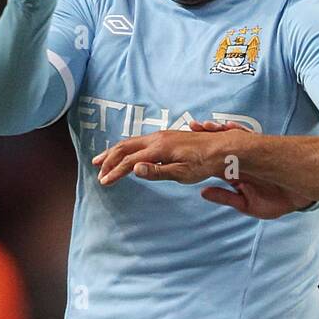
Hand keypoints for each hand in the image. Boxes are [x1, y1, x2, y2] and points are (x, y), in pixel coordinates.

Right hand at [93, 128, 232, 185]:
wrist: (223, 148)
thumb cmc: (205, 163)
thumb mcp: (182, 173)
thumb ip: (157, 171)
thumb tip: (134, 169)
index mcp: (158, 148)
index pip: (129, 161)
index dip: (114, 172)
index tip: (104, 182)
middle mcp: (157, 139)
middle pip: (125, 147)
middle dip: (108, 158)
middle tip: (95, 168)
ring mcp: (161, 136)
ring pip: (131, 142)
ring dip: (115, 151)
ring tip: (104, 159)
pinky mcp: (167, 137)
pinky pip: (140, 141)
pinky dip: (127, 148)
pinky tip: (127, 154)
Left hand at [191, 121, 314, 217]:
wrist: (300, 196)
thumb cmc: (277, 200)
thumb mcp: (246, 204)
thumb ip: (225, 197)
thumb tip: (203, 192)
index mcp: (234, 173)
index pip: (211, 162)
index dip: (197, 155)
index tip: (182, 149)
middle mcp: (241, 161)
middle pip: (218, 146)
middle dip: (204, 137)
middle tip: (189, 128)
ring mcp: (252, 154)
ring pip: (231, 139)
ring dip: (217, 131)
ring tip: (204, 125)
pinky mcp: (264, 150)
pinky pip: (249, 137)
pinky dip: (238, 131)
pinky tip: (227, 127)